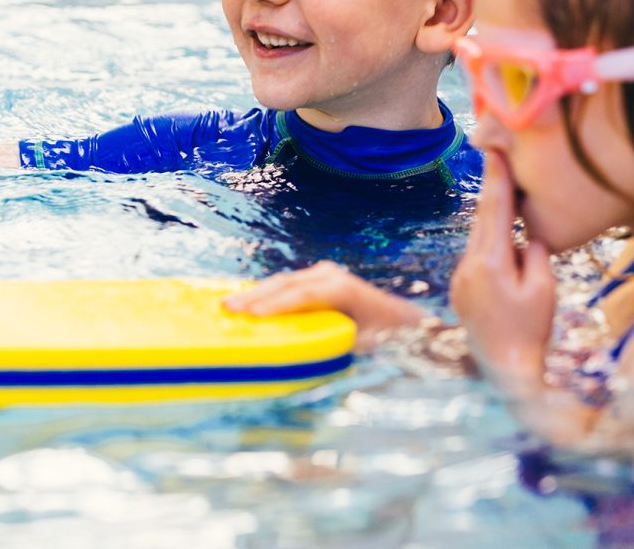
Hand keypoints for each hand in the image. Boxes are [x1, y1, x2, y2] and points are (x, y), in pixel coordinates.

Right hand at [223, 261, 430, 351]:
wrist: (406, 323)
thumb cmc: (387, 339)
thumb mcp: (362, 347)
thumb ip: (333, 347)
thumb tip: (301, 360)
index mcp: (342, 288)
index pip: (302, 293)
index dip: (275, 304)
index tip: (251, 315)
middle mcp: (332, 275)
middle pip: (287, 283)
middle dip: (255, 296)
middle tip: (227, 309)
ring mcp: (324, 274)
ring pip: (284, 281)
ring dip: (256, 293)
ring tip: (229, 306)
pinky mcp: (318, 279)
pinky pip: (288, 285)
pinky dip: (267, 294)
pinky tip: (248, 303)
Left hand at [449, 149, 554, 384]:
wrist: (503, 369)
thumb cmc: (530, 331)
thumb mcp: (544, 289)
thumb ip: (535, 253)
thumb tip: (526, 234)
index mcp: (490, 263)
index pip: (496, 210)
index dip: (498, 179)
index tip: (498, 153)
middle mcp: (468, 267)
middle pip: (483, 219)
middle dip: (493, 190)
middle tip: (498, 158)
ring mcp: (461, 279)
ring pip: (479, 239)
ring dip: (493, 219)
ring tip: (506, 193)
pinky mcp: (460, 290)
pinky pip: (477, 258)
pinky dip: (490, 245)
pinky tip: (502, 240)